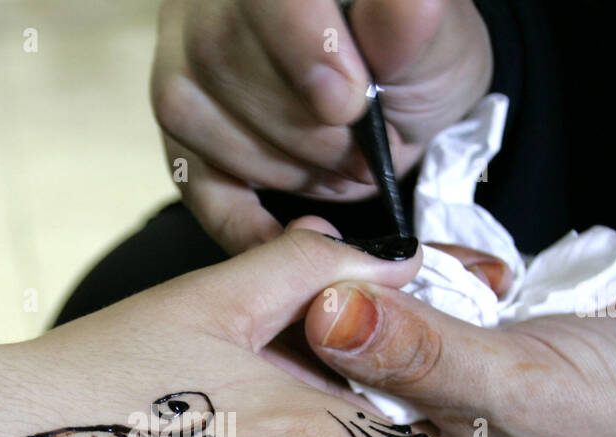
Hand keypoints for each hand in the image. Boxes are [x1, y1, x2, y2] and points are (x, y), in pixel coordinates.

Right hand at [151, 0, 492, 252]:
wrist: (399, 103)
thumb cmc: (415, 62)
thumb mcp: (435, 41)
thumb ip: (413, 28)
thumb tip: (407, 3)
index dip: (302, 48)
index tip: (349, 105)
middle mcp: (210, 2)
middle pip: (219, 55)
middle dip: (304, 129)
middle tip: (365, 156)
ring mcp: (181, 63)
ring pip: (191, 114)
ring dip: (282, 167)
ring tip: (339, 172)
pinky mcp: (180, 133)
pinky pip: (187, 177)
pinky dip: (242, 222)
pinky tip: (293, 234)